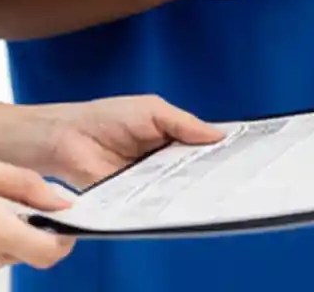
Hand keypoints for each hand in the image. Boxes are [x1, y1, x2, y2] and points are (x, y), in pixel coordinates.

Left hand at [22, 96, 223, 188]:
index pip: (202, 146)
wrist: (66, 139)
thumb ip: (184, 123)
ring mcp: (151, 181)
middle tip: (239, 178)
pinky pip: (157, 203)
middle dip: (213, 173)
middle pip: (195, 170)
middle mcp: (164, 161)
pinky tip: (185, 203)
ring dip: (193, 189)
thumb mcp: (152, 110)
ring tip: (219, 192)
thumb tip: (220, 135)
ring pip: (179, 188)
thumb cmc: (106, 118)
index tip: (247, 156)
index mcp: (170, 136)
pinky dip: (169, 203)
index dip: (222, 151)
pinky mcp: (136, 199)